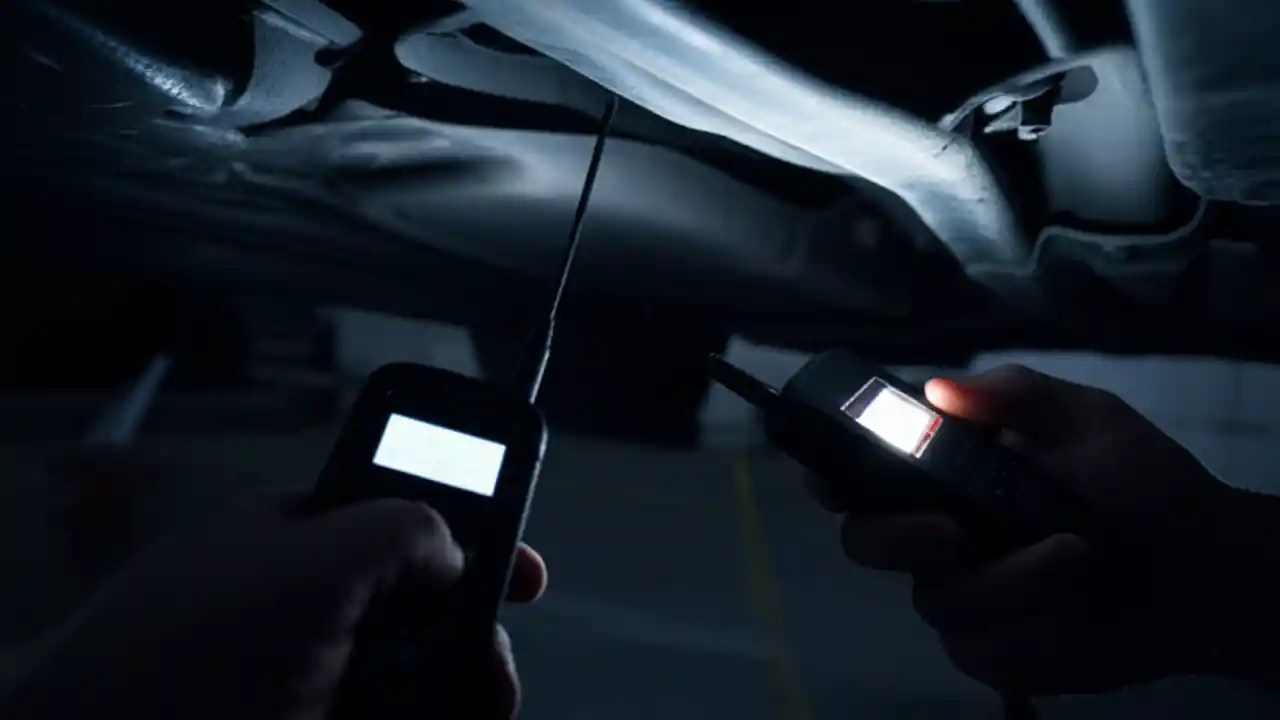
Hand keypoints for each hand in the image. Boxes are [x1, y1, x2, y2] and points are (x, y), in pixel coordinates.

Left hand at [2, 497, 547, 718]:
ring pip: (426, 685)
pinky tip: (447, 717)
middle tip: (484, 673)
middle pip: (433, 615)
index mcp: (304, 541)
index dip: (474, 535)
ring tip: (465, 707)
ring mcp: (316, 684)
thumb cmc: (184, 654)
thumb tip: (457, 554)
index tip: (525, 574)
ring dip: (460, 695)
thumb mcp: (308, 559)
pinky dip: (437, 717)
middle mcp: (315, 613)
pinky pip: (404, 715)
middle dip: (475, 640)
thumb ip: (401, 528)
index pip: (407, 517)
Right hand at [811, 364, 1273, 693]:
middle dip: (894, 537)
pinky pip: (978, 647)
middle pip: (865, 541)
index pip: (860, 470)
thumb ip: (1013, 395)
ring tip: (1077, 553)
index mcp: (944, 471)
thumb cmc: (1139, 482)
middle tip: (949, 534)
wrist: (1199, 568)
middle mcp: (936, 533)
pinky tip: (1074, 603)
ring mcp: (959, 594)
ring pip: (934, 600)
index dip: (831, 473)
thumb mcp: (1085, 418)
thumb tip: (935, 390)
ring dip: (1008, 579)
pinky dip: (1031, 626)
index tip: (833, 477)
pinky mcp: (990, 648)